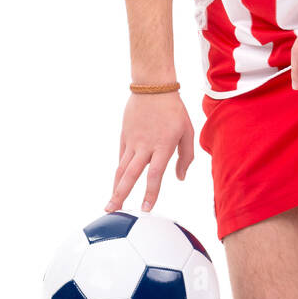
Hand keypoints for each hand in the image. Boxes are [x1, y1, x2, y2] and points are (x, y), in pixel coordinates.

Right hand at [105, 92, 194, 213]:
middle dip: (120, 195)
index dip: (150, 193)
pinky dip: (120, 172)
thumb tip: (180, 178)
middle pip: (130, 175)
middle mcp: (145, 146)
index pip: (155, 174)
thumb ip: (186, 157)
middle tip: (112, 211)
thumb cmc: (174, 110)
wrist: (152, 87)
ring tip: (110, 204)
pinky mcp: (124, 136)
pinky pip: (122, 157)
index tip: (146, 209)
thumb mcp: (187, 131)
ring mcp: (132, 141)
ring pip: (121, 168)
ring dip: (115, 187)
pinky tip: (118, 183)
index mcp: (163, 145)